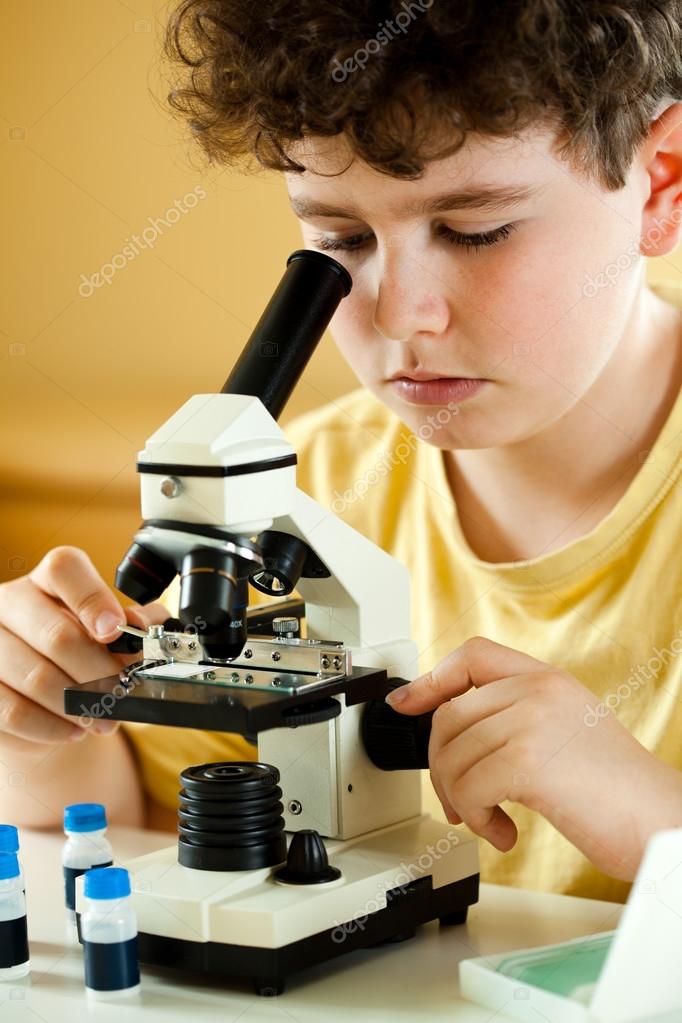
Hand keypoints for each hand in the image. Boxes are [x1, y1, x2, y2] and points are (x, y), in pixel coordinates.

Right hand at [0, 546, 167, 763]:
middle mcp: (11, 602)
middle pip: (57, 634)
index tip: (116, 632)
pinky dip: (50, 726)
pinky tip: (71, 729)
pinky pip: (12, 710)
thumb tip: (141, 625)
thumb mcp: (113, 632)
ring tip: (103, 718)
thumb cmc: (80, 656)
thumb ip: (134, 622)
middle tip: (121, 693)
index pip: (64, 569)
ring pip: (36, 677)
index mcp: (48, 580)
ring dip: (78, 706)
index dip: (93, 600)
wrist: (42, 698)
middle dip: (99, 672)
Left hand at [386, 636, 681, 880]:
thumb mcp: (567, 734)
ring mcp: (533, 720)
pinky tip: (504, 832)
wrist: (665, 824)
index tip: (407, 704)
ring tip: (488, 820)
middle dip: (441, 766)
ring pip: (452, 753)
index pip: (473, 656)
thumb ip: (518, 720)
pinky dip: (478, 817)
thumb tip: (456, 739)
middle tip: (459, 802)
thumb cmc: (619, 795)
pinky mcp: (529, 760)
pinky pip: (468, 785)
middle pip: (449, 715)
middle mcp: (539, 690)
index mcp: (548, 680)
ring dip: (460, 798)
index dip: (432, 679)